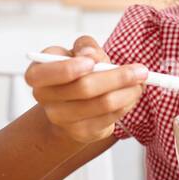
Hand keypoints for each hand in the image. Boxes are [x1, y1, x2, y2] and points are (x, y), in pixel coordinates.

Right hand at [26, 35, 147, 144]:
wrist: (73, 105)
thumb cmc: (76, 71)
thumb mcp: (77, 51)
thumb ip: (85, 46)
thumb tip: (92, 55)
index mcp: (38, 74)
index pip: (45, 74)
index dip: (68, 68)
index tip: (92, 61)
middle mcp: (45, 98)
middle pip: (83, 88)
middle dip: (117, 77)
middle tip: (141, 70)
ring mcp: (62, 119)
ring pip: (103, 103)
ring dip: (128, 91)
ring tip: (140, 81)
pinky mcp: (81, 132)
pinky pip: (111, 117)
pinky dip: (127, 103)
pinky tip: (132, 95)